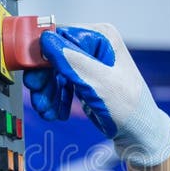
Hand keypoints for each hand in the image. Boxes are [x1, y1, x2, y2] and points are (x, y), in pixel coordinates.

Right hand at [23, 24, 169, 167]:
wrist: (138, 133)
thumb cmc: (128, 108)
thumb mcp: (99, 84)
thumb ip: (73, 61)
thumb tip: (47, 40)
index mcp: (101, 36)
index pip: (60, 36)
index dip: (42, 55)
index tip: (31, 74)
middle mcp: (94, 44)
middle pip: (53, 55)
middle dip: (43, 78)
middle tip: (36, 96)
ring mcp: (88, 61)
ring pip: (53, 72)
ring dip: (47, 92)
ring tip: (45, 111)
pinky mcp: (84, 78)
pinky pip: (59, 83)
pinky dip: (54, 98)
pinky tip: (54, 113)